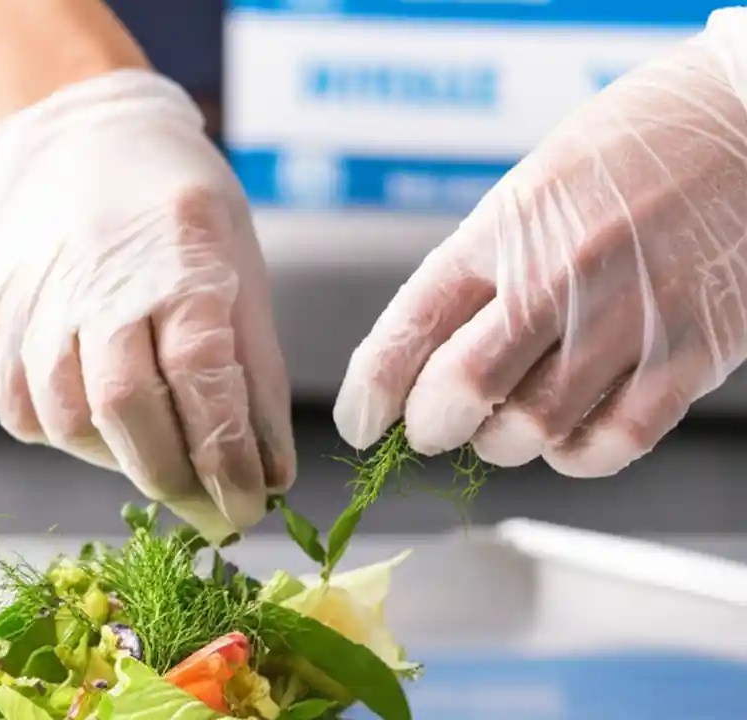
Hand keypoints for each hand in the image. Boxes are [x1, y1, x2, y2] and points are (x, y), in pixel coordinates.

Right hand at [0, 70, 294, 536]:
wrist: (79, 144)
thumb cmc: (175, 213)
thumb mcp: (241, 274)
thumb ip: (255, 378)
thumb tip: (270, 476)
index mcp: (174, 262)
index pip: (201, 381)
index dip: (226, 460)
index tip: (249, 505)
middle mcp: (92, 282)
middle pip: (124, 410)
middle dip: (171, 475)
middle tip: (204, 501)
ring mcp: (28, 302)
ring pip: (64, 421)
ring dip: (118, 457)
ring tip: (152, 446)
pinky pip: (20, 411)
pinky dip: (63, 432)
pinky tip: (94, 417)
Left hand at [334, 9, 746, 476]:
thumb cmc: (634, 152)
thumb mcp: (533, 189)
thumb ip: (482, 269)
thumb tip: (425, 361)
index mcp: (504, 229)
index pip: (410, 326)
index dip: (371, 390)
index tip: (359, 424)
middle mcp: (558, 276)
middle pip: (461, 390)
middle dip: (431, 427)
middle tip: (433, 427)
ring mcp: (627, 319)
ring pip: (531, 429)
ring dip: (503, 443)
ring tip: (507, 420)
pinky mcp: (691, 355)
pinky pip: (612, 442)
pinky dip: (575, 456)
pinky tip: (568, 435)